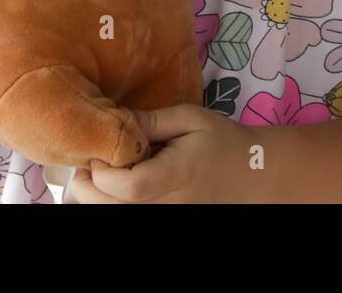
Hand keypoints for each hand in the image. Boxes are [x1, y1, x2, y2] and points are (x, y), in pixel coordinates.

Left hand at [62, 105, 261, 203]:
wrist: (253, 175)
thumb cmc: (221, 141)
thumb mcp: (189, 118)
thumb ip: (149, 121)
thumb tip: (110, 118)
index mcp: (177, 176)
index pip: (126, 187)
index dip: (101, 171)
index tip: (99, 150)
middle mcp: (170, 207)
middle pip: (111, 210)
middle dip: (88, 187)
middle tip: (88, 162)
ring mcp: (168, 219)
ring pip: (115, 216)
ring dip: (98, 197)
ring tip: (101, 173)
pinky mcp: (165, 222)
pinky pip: (128, 218)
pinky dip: (114, 204)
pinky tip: (116, 187)